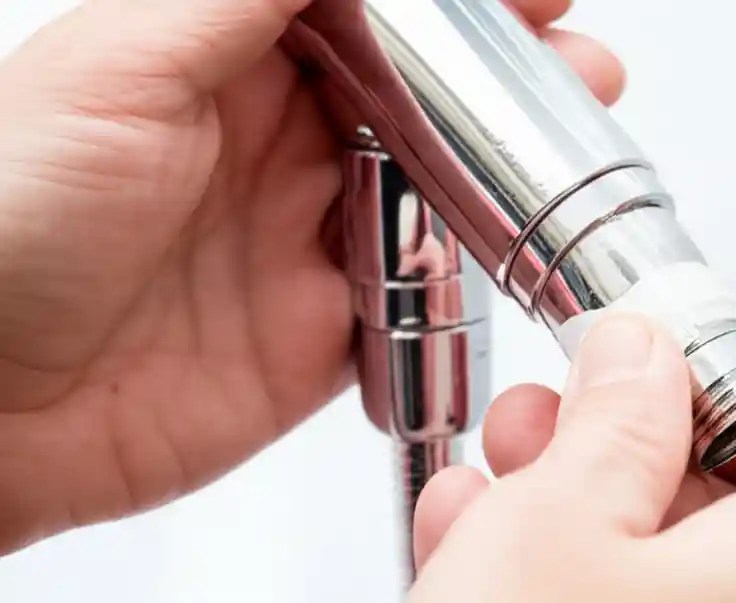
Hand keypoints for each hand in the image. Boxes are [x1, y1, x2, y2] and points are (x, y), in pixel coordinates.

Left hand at [0, 0, 623, 553]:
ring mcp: (299, 244)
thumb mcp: (128, 65)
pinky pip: (417, 303)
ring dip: (503, 178)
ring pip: (430, 198)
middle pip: (415, 101)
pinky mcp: (319, 337)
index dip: (453, 6)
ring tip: (572, 160)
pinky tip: (512, 256)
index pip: (363, 15)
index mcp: (219, 62)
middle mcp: (268, 148)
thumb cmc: (6, 221)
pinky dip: (468, 284)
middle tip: (580, 68)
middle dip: (503, 81)